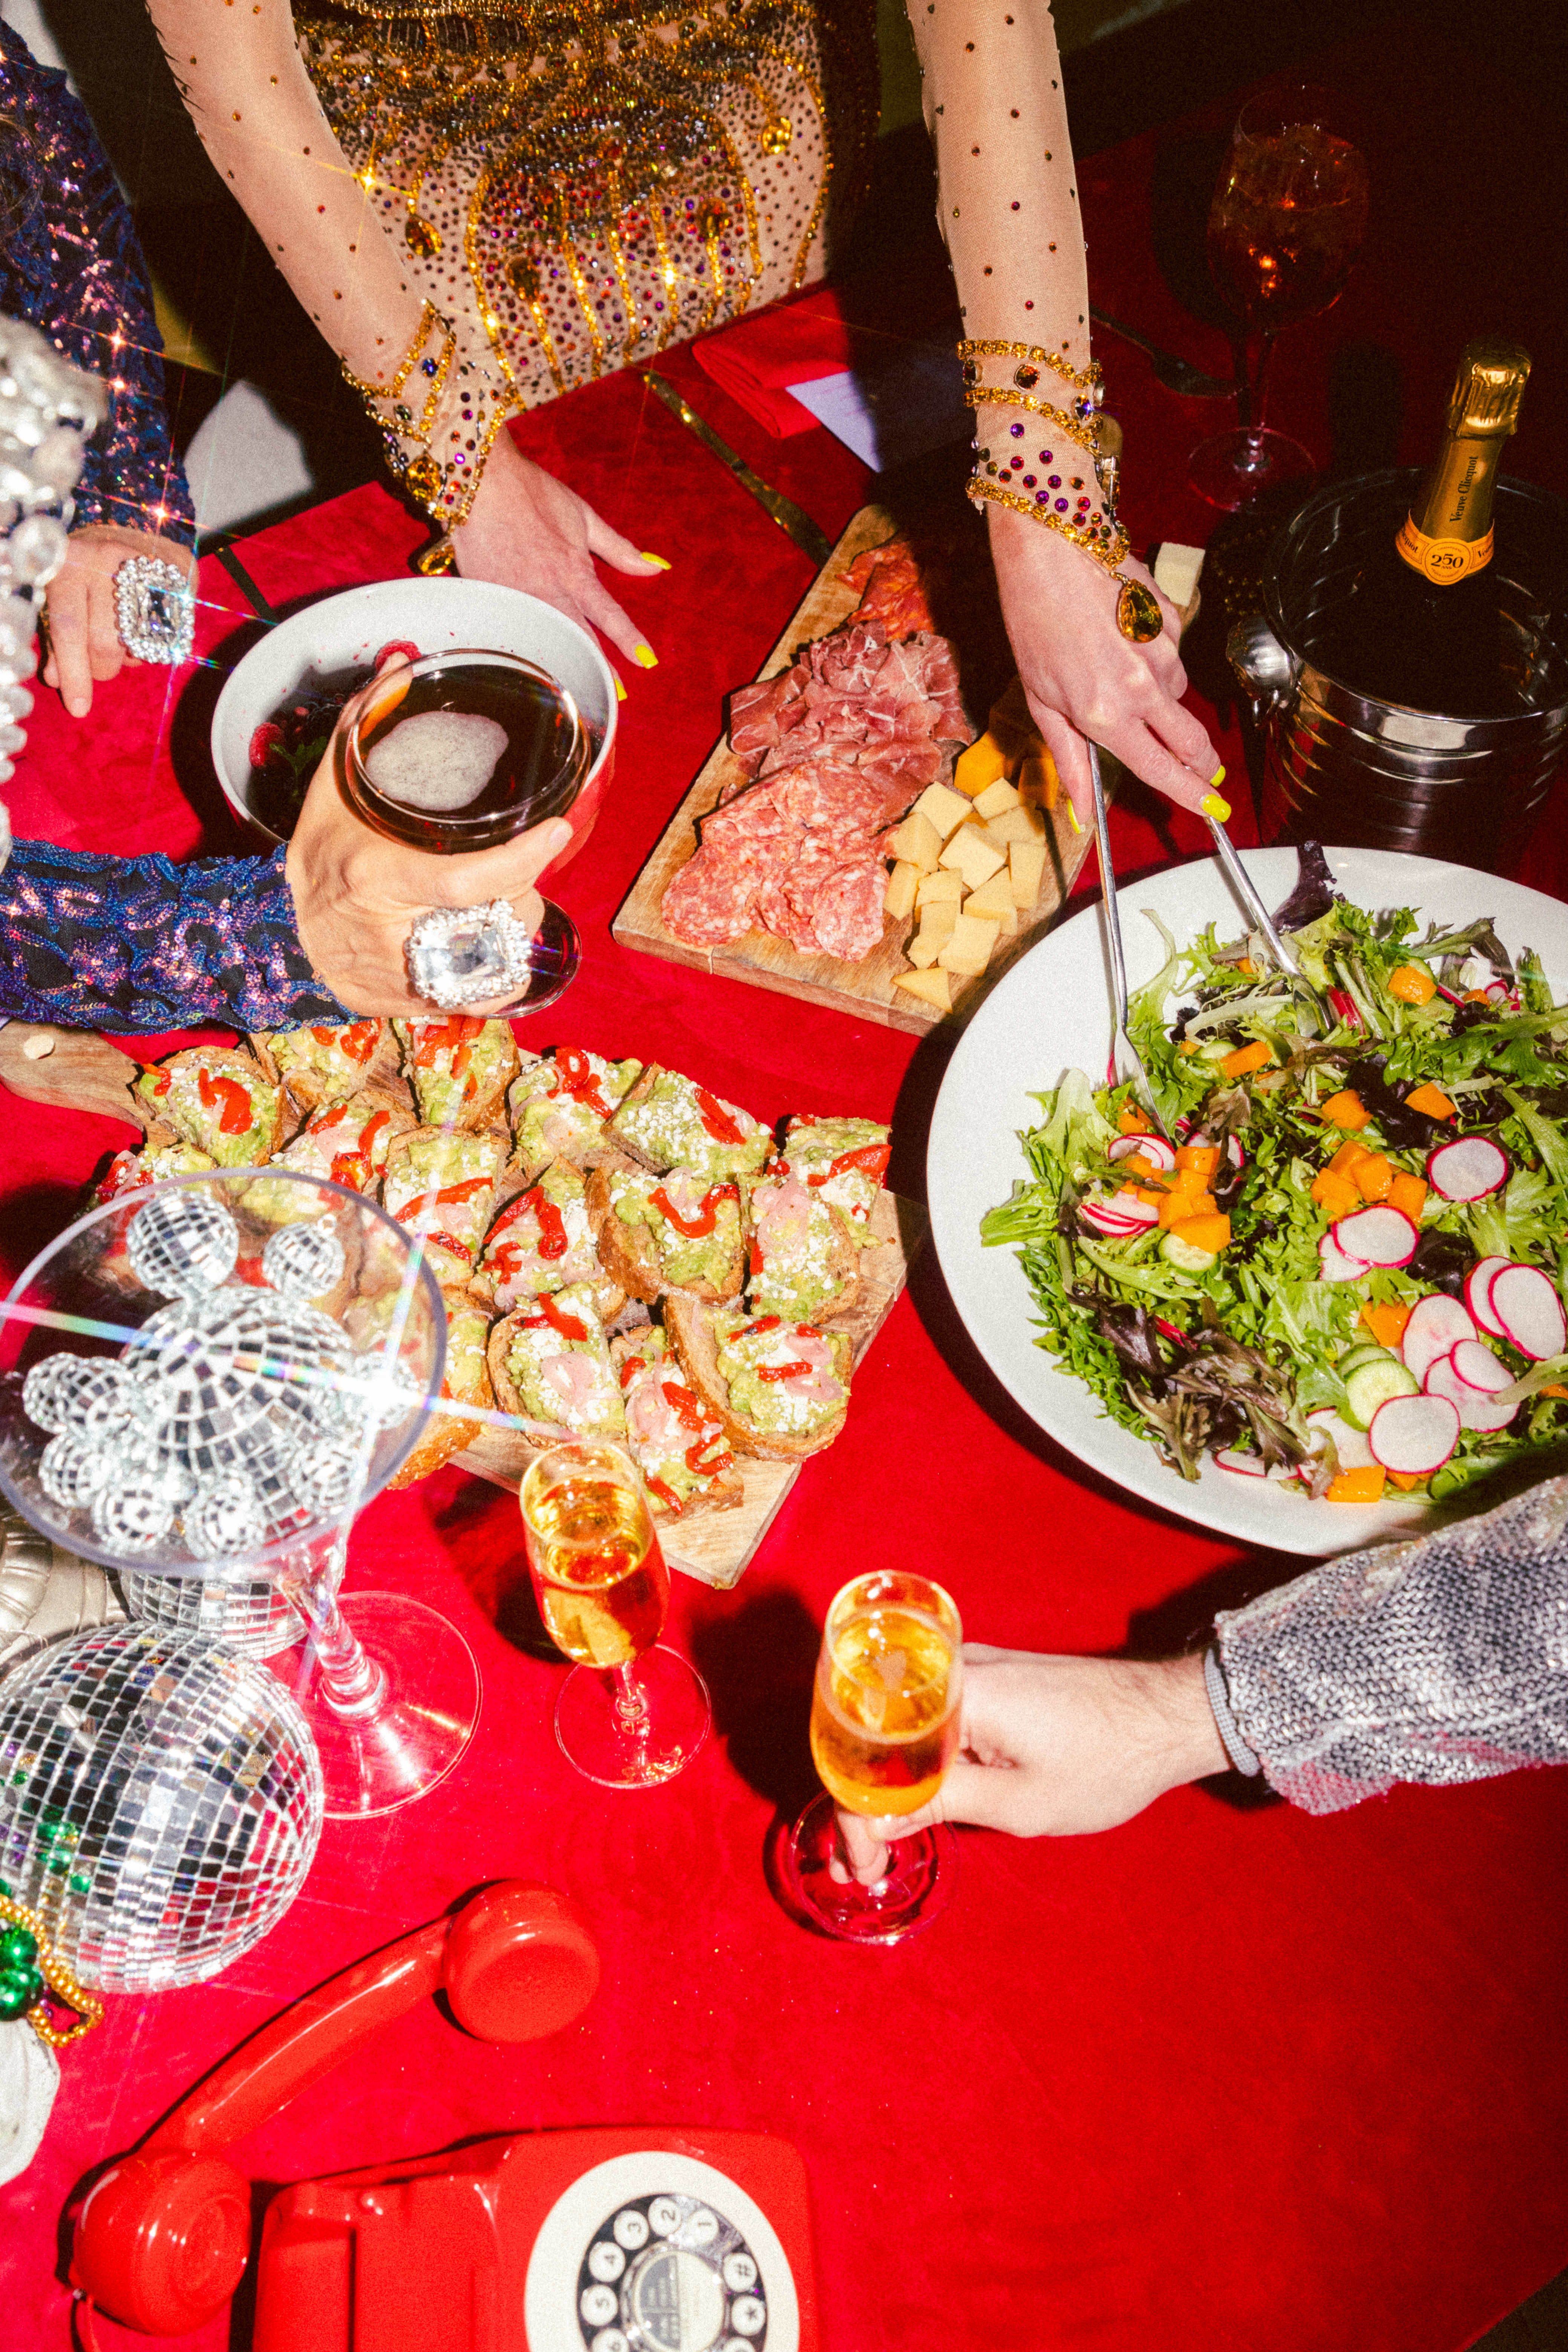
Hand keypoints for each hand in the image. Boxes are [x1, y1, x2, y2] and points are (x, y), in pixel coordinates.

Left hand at [42, 525, 196, 717]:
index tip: (79, 708)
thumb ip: (56, 639)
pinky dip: (159, 646)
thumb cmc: (87, 572)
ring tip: (125, 642)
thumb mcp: (61, 599)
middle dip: (104, 667)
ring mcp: (143, 562)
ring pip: (139, 641)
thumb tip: (56, 678)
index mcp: (66, 564)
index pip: (68, 628)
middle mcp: (103, 559)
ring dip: (131, 657)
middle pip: (105, 641)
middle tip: (103, 666)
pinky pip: (171, 632)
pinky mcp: (177, 572)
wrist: (130, 526)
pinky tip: (149, 632)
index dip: (74, 672)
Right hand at [285, 667, 571, 1013]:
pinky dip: (498, 982)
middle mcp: (388, 933)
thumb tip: (399, 663)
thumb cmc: (317, 857)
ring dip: (514, 936)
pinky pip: (475, 1001)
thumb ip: (365, 724)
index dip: (522, 860)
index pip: (468, 879)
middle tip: (524, 869)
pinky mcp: (403, 1004)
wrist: (273, 932)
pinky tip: (497, 955)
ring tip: (507, 903)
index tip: (557, 832)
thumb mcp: (332, 788)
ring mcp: (397, 976)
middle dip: (524, 896)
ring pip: (493, 965)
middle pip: (493, 921)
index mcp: (376, 877)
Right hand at [450, 432, 665, 669]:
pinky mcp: (489, 600)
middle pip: (579, 640)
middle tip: (615, 695)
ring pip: (545, 643)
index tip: (647, 661)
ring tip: (576, 692)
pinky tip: (528, 671)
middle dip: (599, 669)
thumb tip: (654, 567)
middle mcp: (548, 592)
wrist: (480, 482)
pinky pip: (509, 632)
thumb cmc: (534, 493)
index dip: (629, 639)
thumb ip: (619, 548)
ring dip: (561, 669)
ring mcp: (517, 599)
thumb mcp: (585, 517)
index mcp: (574, 572)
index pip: (609, 614)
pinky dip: (522, 651)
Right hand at [836, 1647, 1228, 1883]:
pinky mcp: (987, 1678)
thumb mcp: (1021, 1803)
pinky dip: (915, 1765)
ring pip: (898, 1730)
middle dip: (858, 1805)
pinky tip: (911, 1806)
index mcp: (957, 1692)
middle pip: (873, 1737)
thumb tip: (872, 1821)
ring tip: (878, 1847)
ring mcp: (969, 1668)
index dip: (854, 1816)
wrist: (1167, 1714)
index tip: (861, 1866)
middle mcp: (952, 1667)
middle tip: (861, 1865)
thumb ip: (940, 1805)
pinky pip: (928, 1720)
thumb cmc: (1105, 1761)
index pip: (869, 1753)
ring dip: (883, 1787)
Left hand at [986, 505, 1222, 826]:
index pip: (1160, 768)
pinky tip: (1123, 634)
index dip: (1190, 794)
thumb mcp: (1041, 701)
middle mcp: (1141, 687)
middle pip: (1192, 741)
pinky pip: (1173, 655)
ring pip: (1179, 694)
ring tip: (1117, 670)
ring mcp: (1164, 651)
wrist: (1051, 547)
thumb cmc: (1034, 623)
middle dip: (1202, 763)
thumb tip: (1083, 812)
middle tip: (1203, 771)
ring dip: (1160, 699)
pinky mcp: (1174, 619)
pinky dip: (1154, 657)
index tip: (1212, 811)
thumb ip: (1070, 759)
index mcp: (1105, 714)